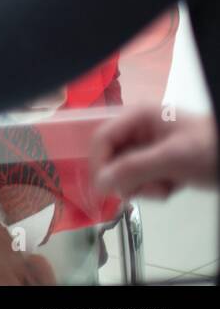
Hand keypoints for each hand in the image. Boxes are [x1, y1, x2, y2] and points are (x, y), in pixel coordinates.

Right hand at [90, 107, 217, 198]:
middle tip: (144, 190)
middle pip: (112, 158)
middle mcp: (139, 131)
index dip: (100, 163)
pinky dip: (155, 189)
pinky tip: (173, 186)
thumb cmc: (209, 150)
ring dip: (144, 186)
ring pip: (126, 173)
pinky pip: (142, 180)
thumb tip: (99, 183)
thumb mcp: (172, 158)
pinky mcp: (158, 164)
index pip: (102, 139)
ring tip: (167, 186)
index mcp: (138, 118)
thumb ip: (134, 168)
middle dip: (127, 178)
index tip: (106, 188)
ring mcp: (149, 148)